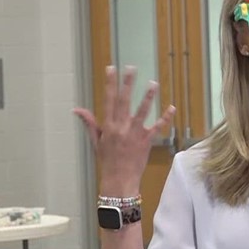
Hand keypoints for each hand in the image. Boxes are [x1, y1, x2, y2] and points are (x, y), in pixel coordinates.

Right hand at [72, 66, 175, 194]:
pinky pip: (157, 127)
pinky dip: (165, 118)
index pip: (108, 100)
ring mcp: (134, 134)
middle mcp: (121, 127)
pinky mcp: (146, 141)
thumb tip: (77, 109)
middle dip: (127, 84)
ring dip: (148, 97)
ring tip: (153, 83)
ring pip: (142, 111)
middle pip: (124, 101)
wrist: (120, 180)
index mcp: (108, 126)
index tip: (111, 68)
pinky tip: (172, 107)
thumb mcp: (95, 141)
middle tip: (131, 68)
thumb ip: (89, 122)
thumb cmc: (107, 161)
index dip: (110, 83)